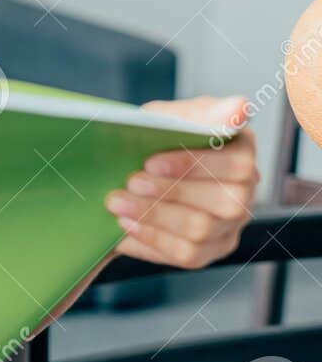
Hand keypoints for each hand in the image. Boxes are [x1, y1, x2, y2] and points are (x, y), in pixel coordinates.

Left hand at [104, 95, 257, 269]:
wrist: (122, 173)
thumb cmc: (153, 140)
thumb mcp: (167, 118)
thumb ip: (200, 114)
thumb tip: (239, 107)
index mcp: (241, 151)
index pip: (236, 164)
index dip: (192, 165)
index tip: (150, 162)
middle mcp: (245, 191)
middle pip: (224, 202)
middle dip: (168, 193)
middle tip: (128, 182)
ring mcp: (230, 225)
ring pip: (201, 230)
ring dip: (153, 215)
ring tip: (116, 202)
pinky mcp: (209, 251)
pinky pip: (186, 254)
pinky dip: (151, 238)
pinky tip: (125, 224)